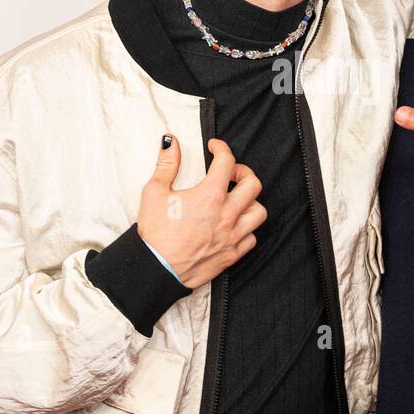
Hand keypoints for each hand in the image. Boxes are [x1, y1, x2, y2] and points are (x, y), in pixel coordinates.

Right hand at [137, 136, 265, 288]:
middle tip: (231, 173)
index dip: (221, 148)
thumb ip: (166, 164)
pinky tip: (234, 225)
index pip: (226, 161)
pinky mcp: (232, 255)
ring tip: (235, 199)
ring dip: (249, 201)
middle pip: (253, 184)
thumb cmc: (155, 234)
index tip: (215, 148)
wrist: (156, 270)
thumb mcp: (155, 192)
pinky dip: (247, 228)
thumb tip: (171, 142)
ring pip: (258, 212)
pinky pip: (252, 238)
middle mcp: (227, 215)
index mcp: (210, 196)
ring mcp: (232, 236)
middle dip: (244, 172)